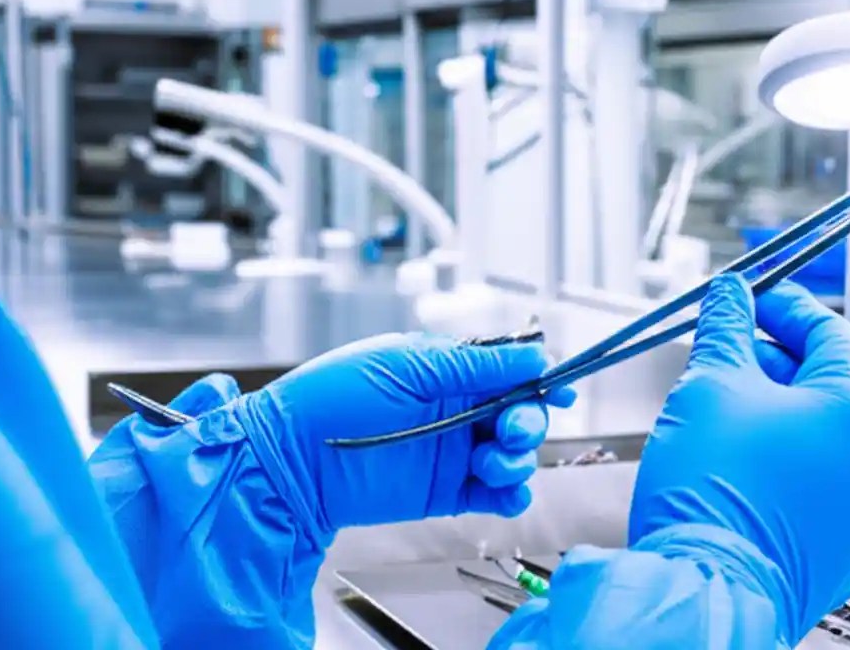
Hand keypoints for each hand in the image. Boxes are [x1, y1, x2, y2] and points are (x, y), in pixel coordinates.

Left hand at [233, 333, 574, 534]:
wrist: (289, 461)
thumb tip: (533, 353)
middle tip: (511, 429)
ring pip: (512, 455)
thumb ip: (474, 364)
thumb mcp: (406, 364)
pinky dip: (510, 495)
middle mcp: (456, 410)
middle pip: (520, 413)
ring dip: (517, 459)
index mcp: (448, 370)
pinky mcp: (444, 493)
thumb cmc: (333, 397)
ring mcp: (451, 452)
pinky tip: (503, 492)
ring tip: (490, 463)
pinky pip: (493, 495)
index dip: (540, 379)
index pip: (510, 370)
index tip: (559, 389)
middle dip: (528, 420)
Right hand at [629, 275, 849, 643]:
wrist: (707, 588)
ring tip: (715, 415)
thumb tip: (730, 297)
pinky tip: (730, 466)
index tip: (751, 299)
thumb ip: (726, 330)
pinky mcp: (837, 552)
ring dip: (769, 416)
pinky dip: (775, 466)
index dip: (783, 307)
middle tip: (721, 354)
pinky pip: (810, 488)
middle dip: (769, 364)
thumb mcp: (709, 386)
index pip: (829, 333)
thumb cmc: (714, 492)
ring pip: (816, 440)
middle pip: (824, 387)